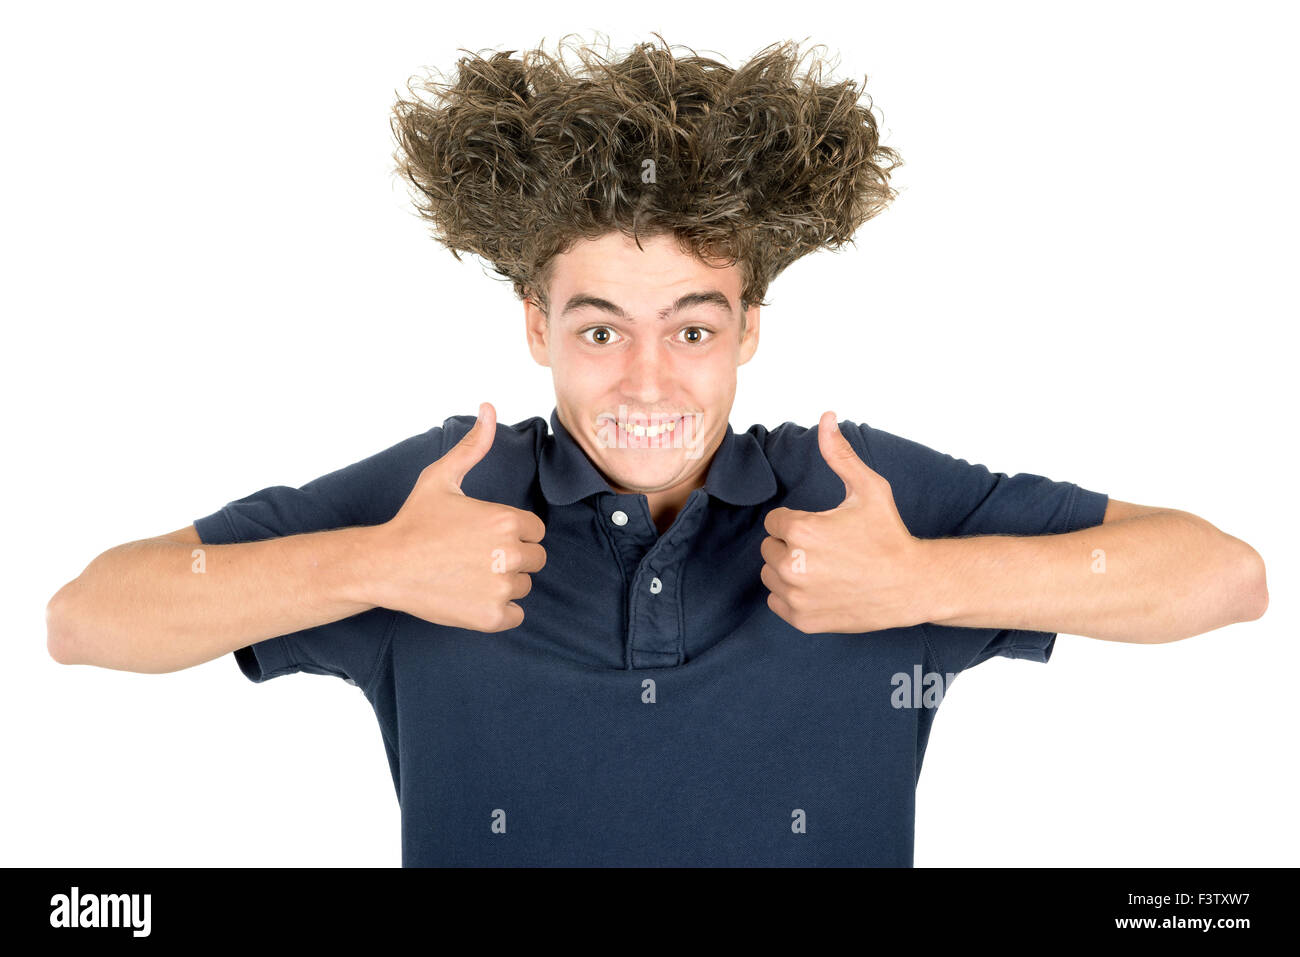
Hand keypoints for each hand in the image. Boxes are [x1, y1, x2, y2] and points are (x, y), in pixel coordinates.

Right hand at [368, 401, 546, 631]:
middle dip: (512, 558)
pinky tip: (472, 597)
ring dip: (503, 584)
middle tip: (475, 557)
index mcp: (506, 520)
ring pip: (523, 586)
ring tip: (468, 575)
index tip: (483, 536)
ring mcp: (500, 587)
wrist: (384, 566)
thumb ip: (473, 446)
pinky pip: (516, 615)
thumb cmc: (414, 520)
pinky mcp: (491, 617)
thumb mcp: (441, 478)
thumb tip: (488, 408)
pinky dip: (498, 611)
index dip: (512, 533)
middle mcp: (509, 553)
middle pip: (535, 559)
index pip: (535, 531)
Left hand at [760, 411, 932, 633]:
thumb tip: (826, 417)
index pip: (774, 522)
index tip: (825, 530)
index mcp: (800, 530)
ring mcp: (795, 596)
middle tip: (827, 549)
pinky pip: (776, 602)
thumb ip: (839, 454)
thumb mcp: (868, 489)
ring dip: (788, 569)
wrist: (911, 585)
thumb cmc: (889, 535)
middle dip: (792, 545)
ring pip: (770, 574)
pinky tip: (820, 588)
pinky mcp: (801, 619)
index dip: (799, 522)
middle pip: (769, 547)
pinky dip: (792, 596)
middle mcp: (791, 565)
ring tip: (824, 568)